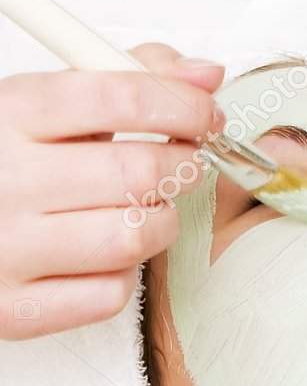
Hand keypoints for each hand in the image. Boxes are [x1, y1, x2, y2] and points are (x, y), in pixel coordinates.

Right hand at [0, 44, 223, 338]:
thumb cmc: (1, 156)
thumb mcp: (44, 102)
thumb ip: (128, 76)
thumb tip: (205, 75)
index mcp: (10, 114)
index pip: (120, 98)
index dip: (181, 104)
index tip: (205, 113)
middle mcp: (4, 180)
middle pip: (136, 172)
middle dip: (181, 164)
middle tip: (183, 161)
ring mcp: (5, 250)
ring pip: (132, 238)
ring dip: (160, 219)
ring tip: (147, 205)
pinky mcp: (12, 311)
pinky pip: (108, 295)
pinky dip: (124, 273)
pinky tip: (105, 251)